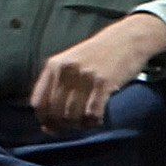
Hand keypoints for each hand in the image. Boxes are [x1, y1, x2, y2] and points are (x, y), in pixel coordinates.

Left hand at [30, 13, 165, 131]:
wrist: (127, 39)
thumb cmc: (97, 54)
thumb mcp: (70, 63)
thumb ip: (57, 89)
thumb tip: (47, 126)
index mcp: (53, 66)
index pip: (38, 102)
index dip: (44, 120)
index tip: (53, 127)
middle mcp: (65, 70)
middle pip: (55, 113)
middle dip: (63, 126)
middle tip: (75, 126)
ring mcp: (84, 76)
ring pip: (72, 116)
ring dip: (79, 125)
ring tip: (87, 121)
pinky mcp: (103, 83)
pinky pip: (92, 114)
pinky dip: (94, 122)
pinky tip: (98, 118)